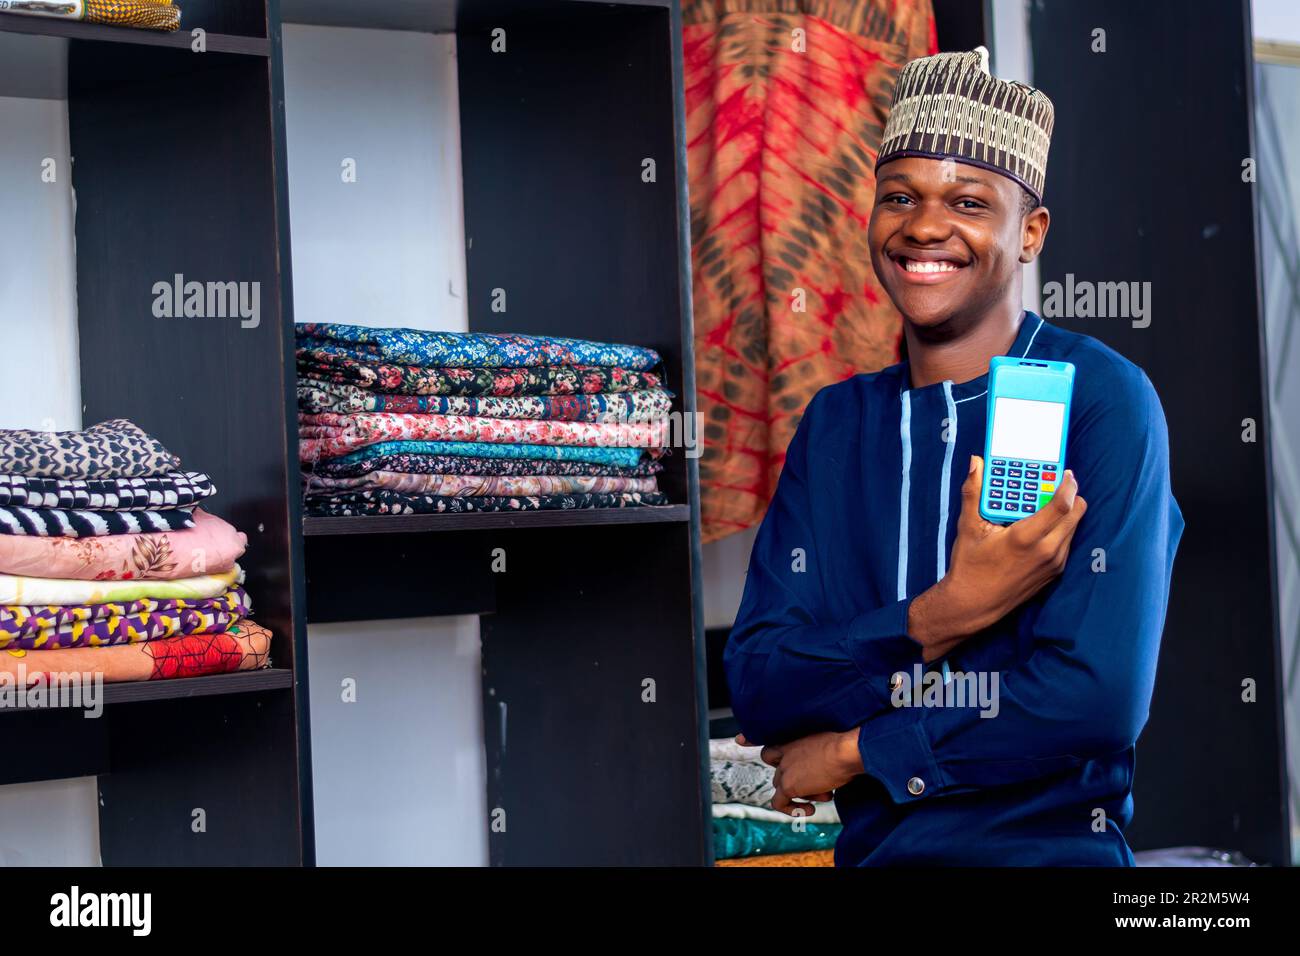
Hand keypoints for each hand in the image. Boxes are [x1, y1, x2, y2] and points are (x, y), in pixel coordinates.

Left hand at [738, 731, 862, 814]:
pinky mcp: (789, 785)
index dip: (752, 739)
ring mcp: (785, 768)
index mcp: (793, 737)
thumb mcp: (833, 741)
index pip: (767, 737)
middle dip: (794, 777)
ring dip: (804, 793)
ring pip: (781, 785)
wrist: (847, 750)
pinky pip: (779, 803)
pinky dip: (793, 809)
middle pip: (775, 766)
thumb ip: (825, 751)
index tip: (740, 739)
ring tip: (825, 792)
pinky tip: (811, 810)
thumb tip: (840, 764)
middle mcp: (785, 750)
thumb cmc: (848, 744)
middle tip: (816, 783)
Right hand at [908, 454, 1087, 660]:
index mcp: (1027, 538)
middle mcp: (1047, 551)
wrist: (974, 604)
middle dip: (1069, 494)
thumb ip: (974, 492)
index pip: (1061, 505)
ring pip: (1075, 527)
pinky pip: (1068, 541)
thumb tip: (976, 463)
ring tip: (1044, 503)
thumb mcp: (968, 527)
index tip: (1065, 472)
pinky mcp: (1056, 572)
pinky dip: (1060, 528)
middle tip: (1053, 484)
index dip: (1067, 484)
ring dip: (1065, 511)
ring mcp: (1054, 563)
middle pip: (1076, 512)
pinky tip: (1041, 525)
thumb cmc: (970, 566)